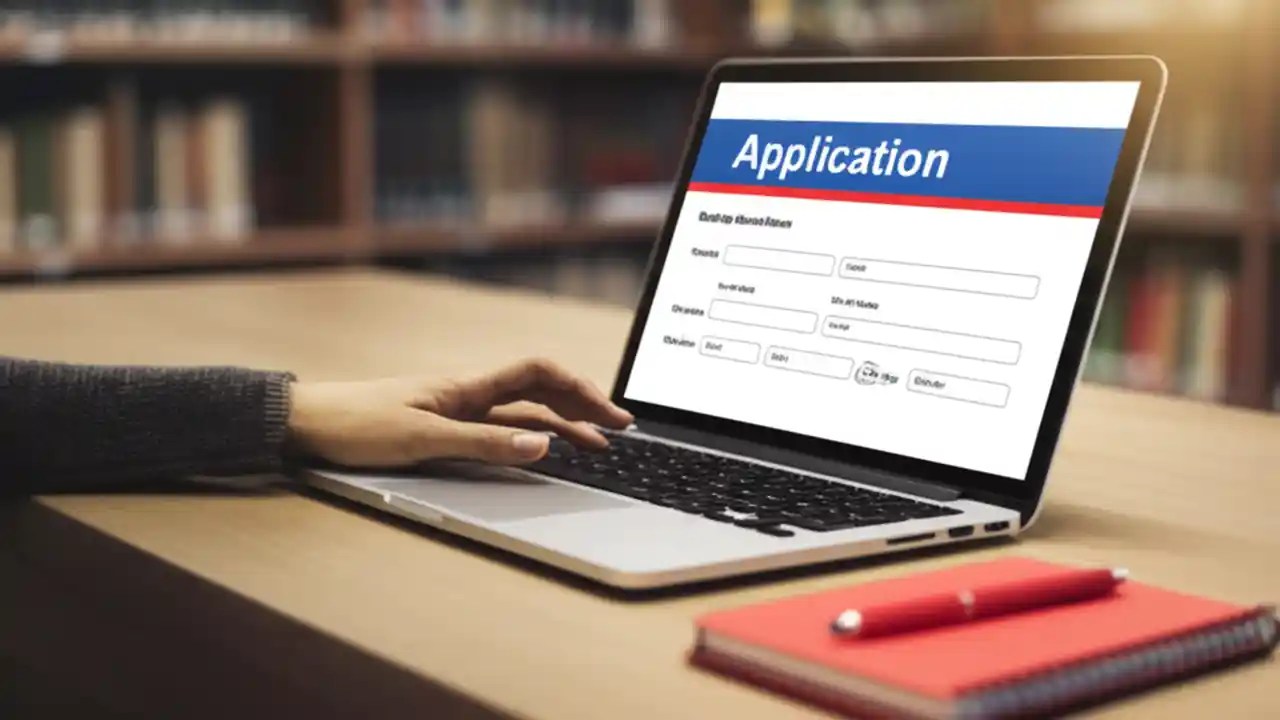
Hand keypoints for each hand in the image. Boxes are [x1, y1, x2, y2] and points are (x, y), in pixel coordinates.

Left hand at [286, 358, 633, 467]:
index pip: (539, 373)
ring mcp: (456, 409)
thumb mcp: (423, 439)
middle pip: (539, 389)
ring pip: (523, 410)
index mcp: (467, 386)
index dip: (581, 390)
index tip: (610, 416)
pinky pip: (499, 427)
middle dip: (583, 405)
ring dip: (562, 422)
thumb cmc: (355, 425)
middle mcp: (467, 393)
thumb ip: (484, 444)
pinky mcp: (442, 427)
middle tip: (619, 429)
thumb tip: (543, 445)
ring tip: (595, 442)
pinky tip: (542, 447)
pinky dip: (530, 435)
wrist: (305, 423)